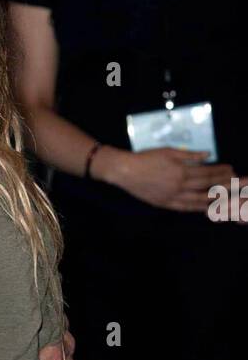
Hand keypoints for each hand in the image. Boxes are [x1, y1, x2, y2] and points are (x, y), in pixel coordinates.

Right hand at [102, 145, 233, 212]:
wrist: (126, 171)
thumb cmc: (147, 158)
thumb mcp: (169, 151)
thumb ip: (190, 155)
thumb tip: (208, 155)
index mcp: (181, 172)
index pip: (207, 173)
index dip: (221, 172)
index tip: (231, 170)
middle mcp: (179, 187)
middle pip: (206, 188)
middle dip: (222, 185)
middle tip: (233, 184)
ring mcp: (172, 198)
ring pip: (197, 201)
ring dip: (212, 199)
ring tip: (224, 197)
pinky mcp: (164, 204)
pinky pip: (184, 208)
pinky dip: (196, 208)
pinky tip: (204, 207)